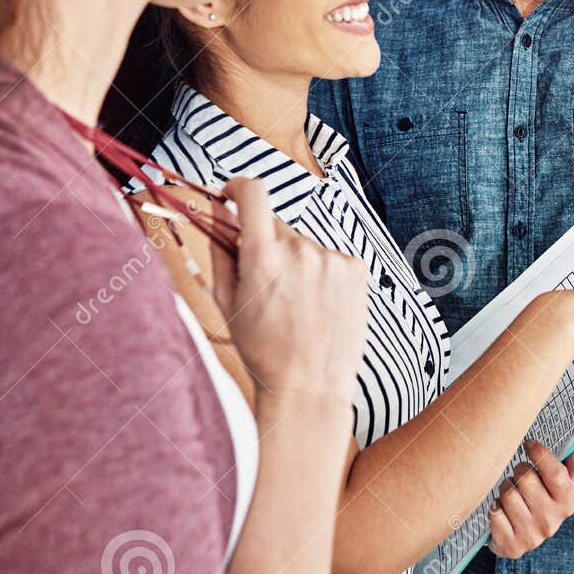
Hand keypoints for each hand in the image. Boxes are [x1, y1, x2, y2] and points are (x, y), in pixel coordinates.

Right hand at [216, 176, 367, 403]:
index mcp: (263, 256)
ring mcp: (332, 259)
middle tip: (264, 283)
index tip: (232, 195)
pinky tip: (318, 305)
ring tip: (295, 304)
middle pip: (275, 225)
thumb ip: (220, 247)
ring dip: (295, 262)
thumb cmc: (262, 348)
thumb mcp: (227, 300)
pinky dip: (320, 274)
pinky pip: (329, 258)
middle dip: (264, 244)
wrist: (309, 386)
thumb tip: (217, 207)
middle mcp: (300, 250)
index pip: (253, 192)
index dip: (238, 187)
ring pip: (303, 244)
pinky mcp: (356, 268)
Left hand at [487, 440, 573, 558]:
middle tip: (520, 477)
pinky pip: (494, 513)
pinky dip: (494, 507)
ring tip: (511, 493)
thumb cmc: (541, 500)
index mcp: (567, 503)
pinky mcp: (511, 546)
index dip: (539, 454)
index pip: (556, 472)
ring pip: (508, 493)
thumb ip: (572, 468)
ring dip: (505, 488)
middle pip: (525, 478)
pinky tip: (502, 511)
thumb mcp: (559, 484)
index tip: (529, 444)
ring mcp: (531, 536)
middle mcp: (551, 522)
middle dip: (519, 471)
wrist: (521, 537)